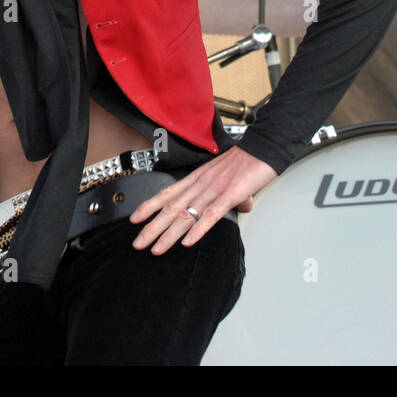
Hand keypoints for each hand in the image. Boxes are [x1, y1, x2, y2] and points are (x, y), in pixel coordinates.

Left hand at [129, 146, 275, 254]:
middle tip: (138, 244)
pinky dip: (198, 230)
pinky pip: (210, 215)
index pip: (167, 193)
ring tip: (156, 249)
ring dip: (169, 234)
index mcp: (197, 179)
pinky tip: (188, 243)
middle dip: (152, 228)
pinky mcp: (229, 196)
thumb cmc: (245, 161)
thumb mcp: (225, 176)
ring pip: (186, 215)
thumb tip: (241, 207)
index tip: (134, 219)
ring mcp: (213, 190)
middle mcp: (200, 185)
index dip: (149, 207)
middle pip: (170, 208)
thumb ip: (226, 193)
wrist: (263, 148)